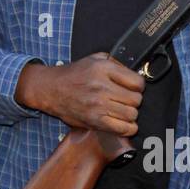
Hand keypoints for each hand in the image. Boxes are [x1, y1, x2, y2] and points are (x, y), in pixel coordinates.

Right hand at [16, 54, 143, 134]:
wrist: (51, 89)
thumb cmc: (74, 74)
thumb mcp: (95, 59)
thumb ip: (116, 64)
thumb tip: (135, 76)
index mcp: (104, 69)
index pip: (138, 82)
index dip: (138, 86)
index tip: (133, 88)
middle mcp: (102, 87)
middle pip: (136, 100)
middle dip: (134, 101)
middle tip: (125, 100)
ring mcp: (98, 105)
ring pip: (132, 115)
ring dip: (130, 114)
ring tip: (122, 111)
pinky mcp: (94, 121)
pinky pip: (122, 129)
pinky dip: (127, 128)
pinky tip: (123, 123)